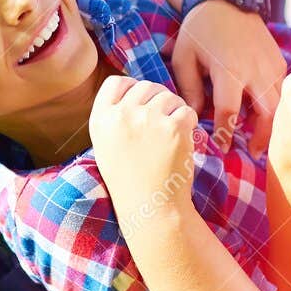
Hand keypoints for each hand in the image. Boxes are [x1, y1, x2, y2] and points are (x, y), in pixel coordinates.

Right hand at [89, 76, 198, 216]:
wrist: (151, 208)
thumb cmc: (131, 179)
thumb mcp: (107, 145)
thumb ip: (116, 116)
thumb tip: (137, 89)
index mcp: (101, 119)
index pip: (116, 82)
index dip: (131, 89)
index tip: (141, 105)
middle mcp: (122, 116)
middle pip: (145, 86)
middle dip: (157, 100)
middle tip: (161, 124)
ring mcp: (148, 120)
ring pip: (169, 96)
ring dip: (175, 110)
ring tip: (171, 135)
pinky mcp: (174, 128)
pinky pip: (187, 110)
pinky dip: (189, 123)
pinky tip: (182, 141)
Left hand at [171, 0, 285, 156]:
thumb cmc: (199, 30)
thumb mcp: (184, 57)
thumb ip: (189, 89)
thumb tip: (196, 116)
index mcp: (228, 69)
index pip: (229, 111)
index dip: (225, 134)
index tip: (221, 148)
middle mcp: (254, 69)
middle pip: (267, 113)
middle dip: (261, 136)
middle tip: (253, 153)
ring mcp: (271, 65)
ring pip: (280, 104)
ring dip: (272, 124)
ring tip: (261, 140)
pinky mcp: (279, 61)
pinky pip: (283, 90)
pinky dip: (278, 106)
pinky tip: (267, 117)